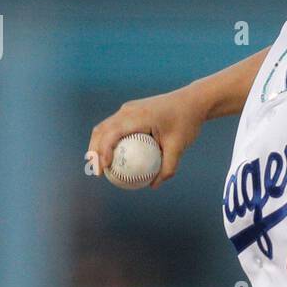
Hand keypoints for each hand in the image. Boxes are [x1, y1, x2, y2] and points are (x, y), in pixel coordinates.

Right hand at [87, 87, 206, 189]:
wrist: (192, 101)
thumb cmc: (186, 122)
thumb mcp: (179, 146)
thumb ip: (168, 167)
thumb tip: (153, 186)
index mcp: (138, 116)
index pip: (113, 133)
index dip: (104, 150)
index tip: (104, 168)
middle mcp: (128, 110)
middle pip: (102, 130)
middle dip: (94, 151)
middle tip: (97, 172)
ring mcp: (128, 109)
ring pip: (105, 127)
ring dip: (98, 145)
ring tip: (100, 167)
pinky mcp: (131, 111)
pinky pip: (115, 126)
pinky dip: (109, 141)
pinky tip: (114, 158)